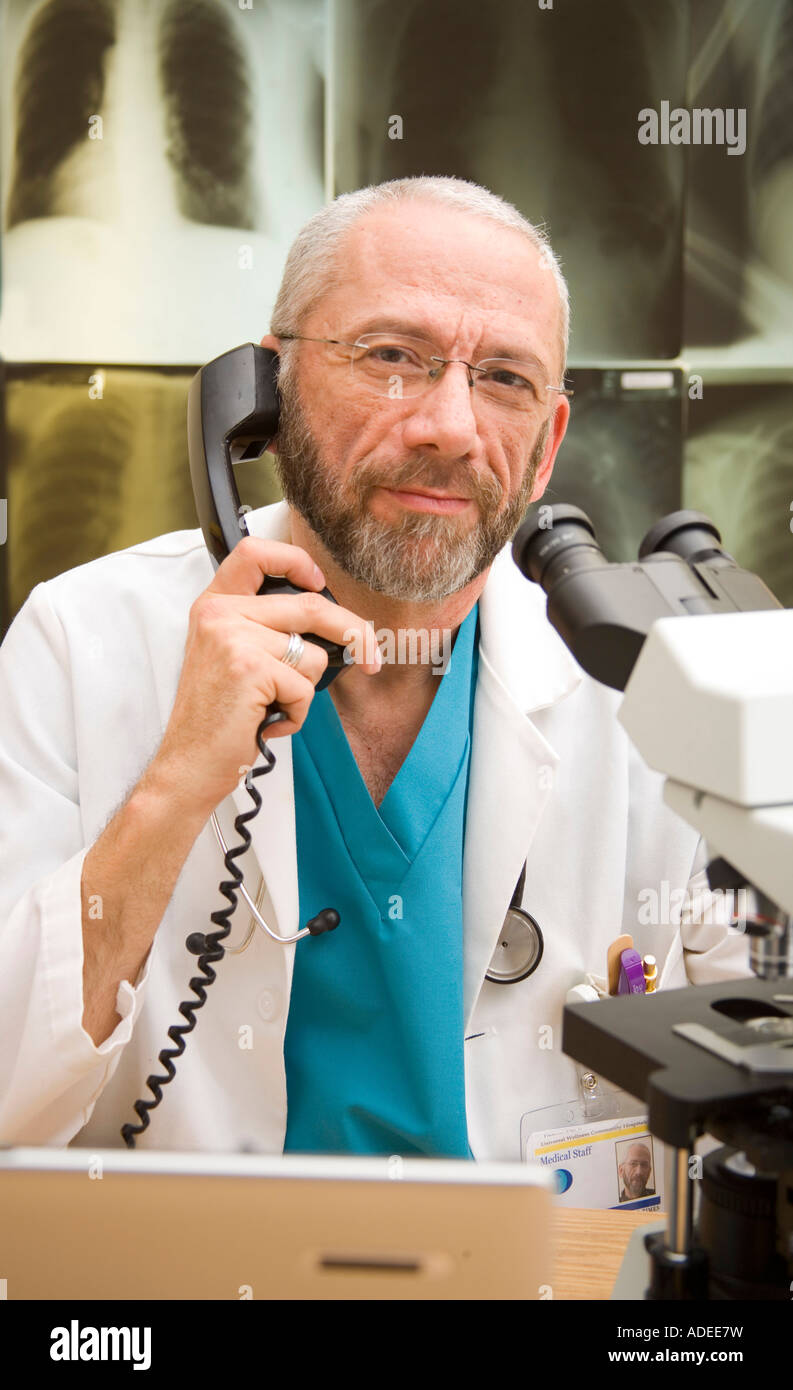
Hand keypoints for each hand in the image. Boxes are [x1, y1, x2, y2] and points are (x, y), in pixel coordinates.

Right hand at [153, 537, 379, 810]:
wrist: (189, 763)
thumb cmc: (217, 718)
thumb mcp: (230, 657)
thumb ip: (264, 629)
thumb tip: (333, 624)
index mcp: (214, 604)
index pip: (255, 553)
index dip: (295, 560)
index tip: (320, 583)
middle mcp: (220, 613)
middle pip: (311, 605)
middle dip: (353, 632)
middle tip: (371, 658)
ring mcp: (233, 638)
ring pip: (313, 655)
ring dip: (305, 691)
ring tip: (271, 707)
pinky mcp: (249, 668)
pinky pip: (304, 687)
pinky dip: (296, 713)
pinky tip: (267, 722)